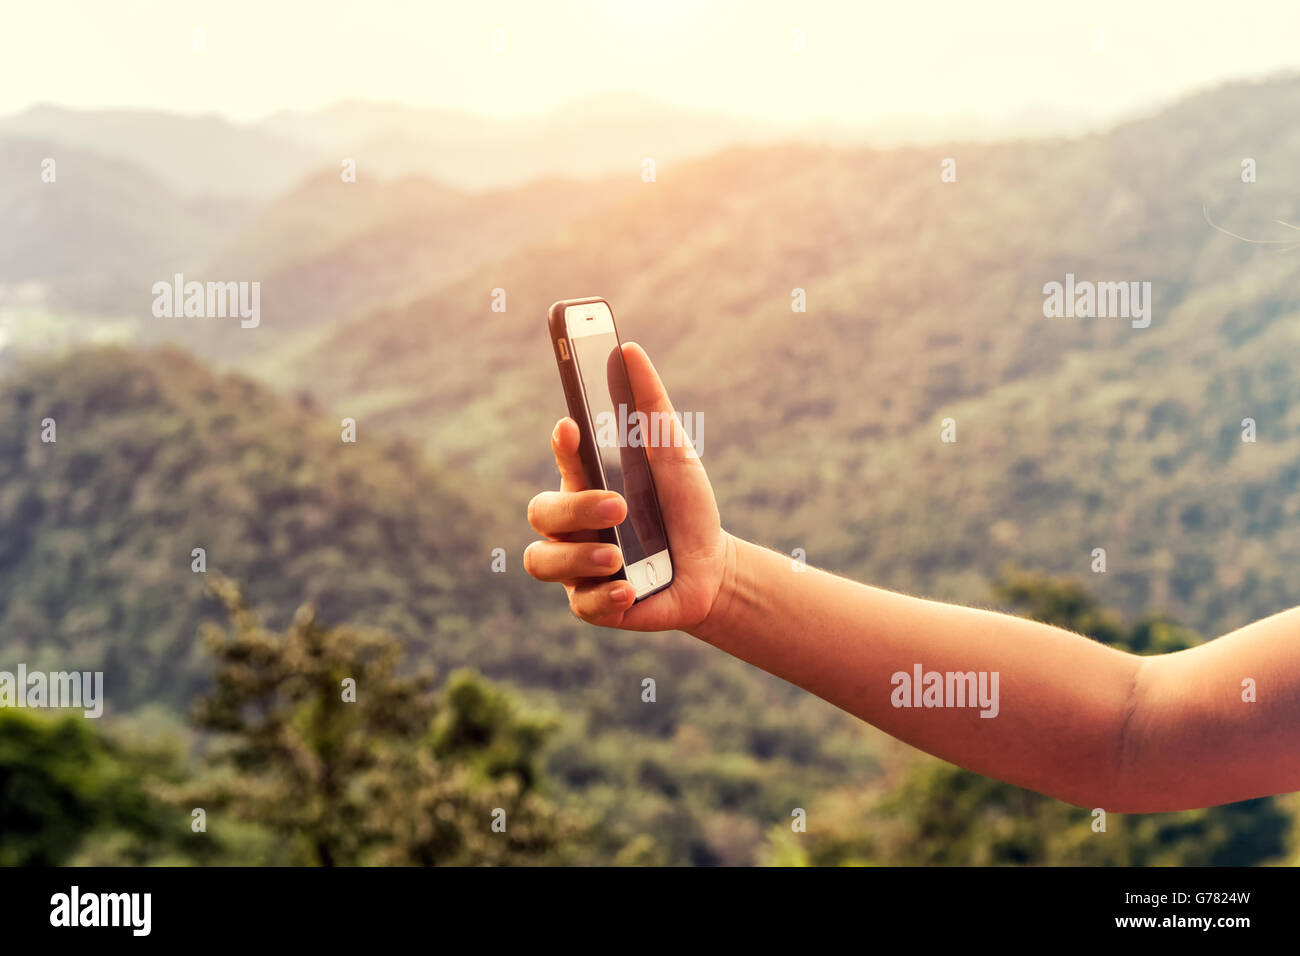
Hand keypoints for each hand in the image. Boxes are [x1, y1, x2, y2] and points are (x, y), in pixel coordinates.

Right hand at [525, 342, 733, 632]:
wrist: (714, 570)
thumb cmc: (685, 508)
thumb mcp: (675, 456)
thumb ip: (651, 408)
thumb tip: (628, 350)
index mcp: (587, 483)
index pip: (561, 460)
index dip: (559, 445)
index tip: (570, 427)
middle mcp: (572, 525)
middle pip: (541, 513)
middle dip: (576, 508)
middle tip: (618, 506)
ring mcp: (577, 566)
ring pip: (543, 560)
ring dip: (579, 557)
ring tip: (618, 556)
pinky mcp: (593, 604)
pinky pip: (580, 603)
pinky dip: (605, 596)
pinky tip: (631, 588)